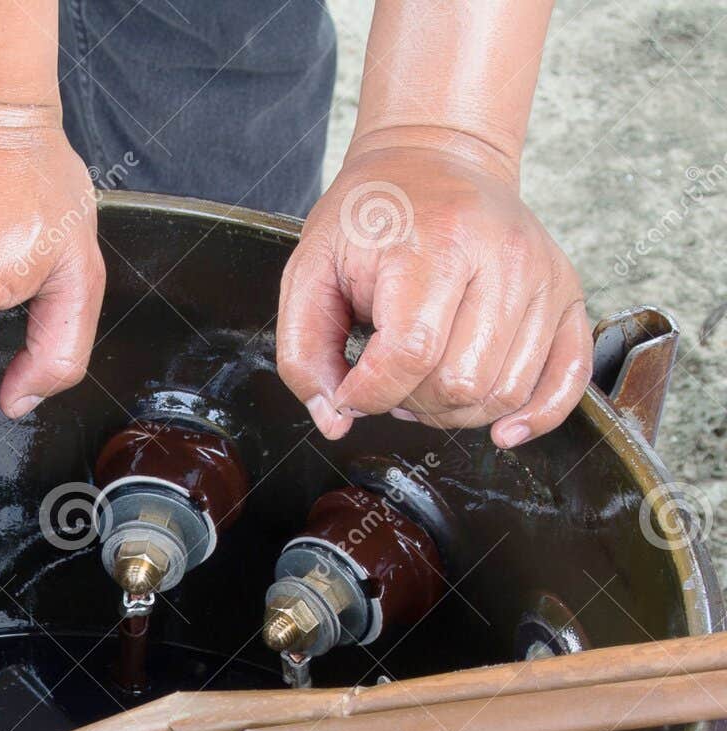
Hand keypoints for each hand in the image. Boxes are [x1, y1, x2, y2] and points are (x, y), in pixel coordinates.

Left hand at [277, 136, 591, 447]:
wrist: (436, 161)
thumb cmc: (371, 218)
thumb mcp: (309, 272)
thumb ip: (303, 353)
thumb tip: (335, 420)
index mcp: (437, 244)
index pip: (411, 354)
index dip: (370, 394)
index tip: (350, 389)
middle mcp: (502, 258)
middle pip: (460, 383)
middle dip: (411, 402)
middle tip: (389, 378)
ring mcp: (541, 277)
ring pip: (505, 392)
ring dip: (456, 411)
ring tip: (427, 381)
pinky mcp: (567, 294)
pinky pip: (568, 377)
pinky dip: (537, 414)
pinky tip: (503, 428)